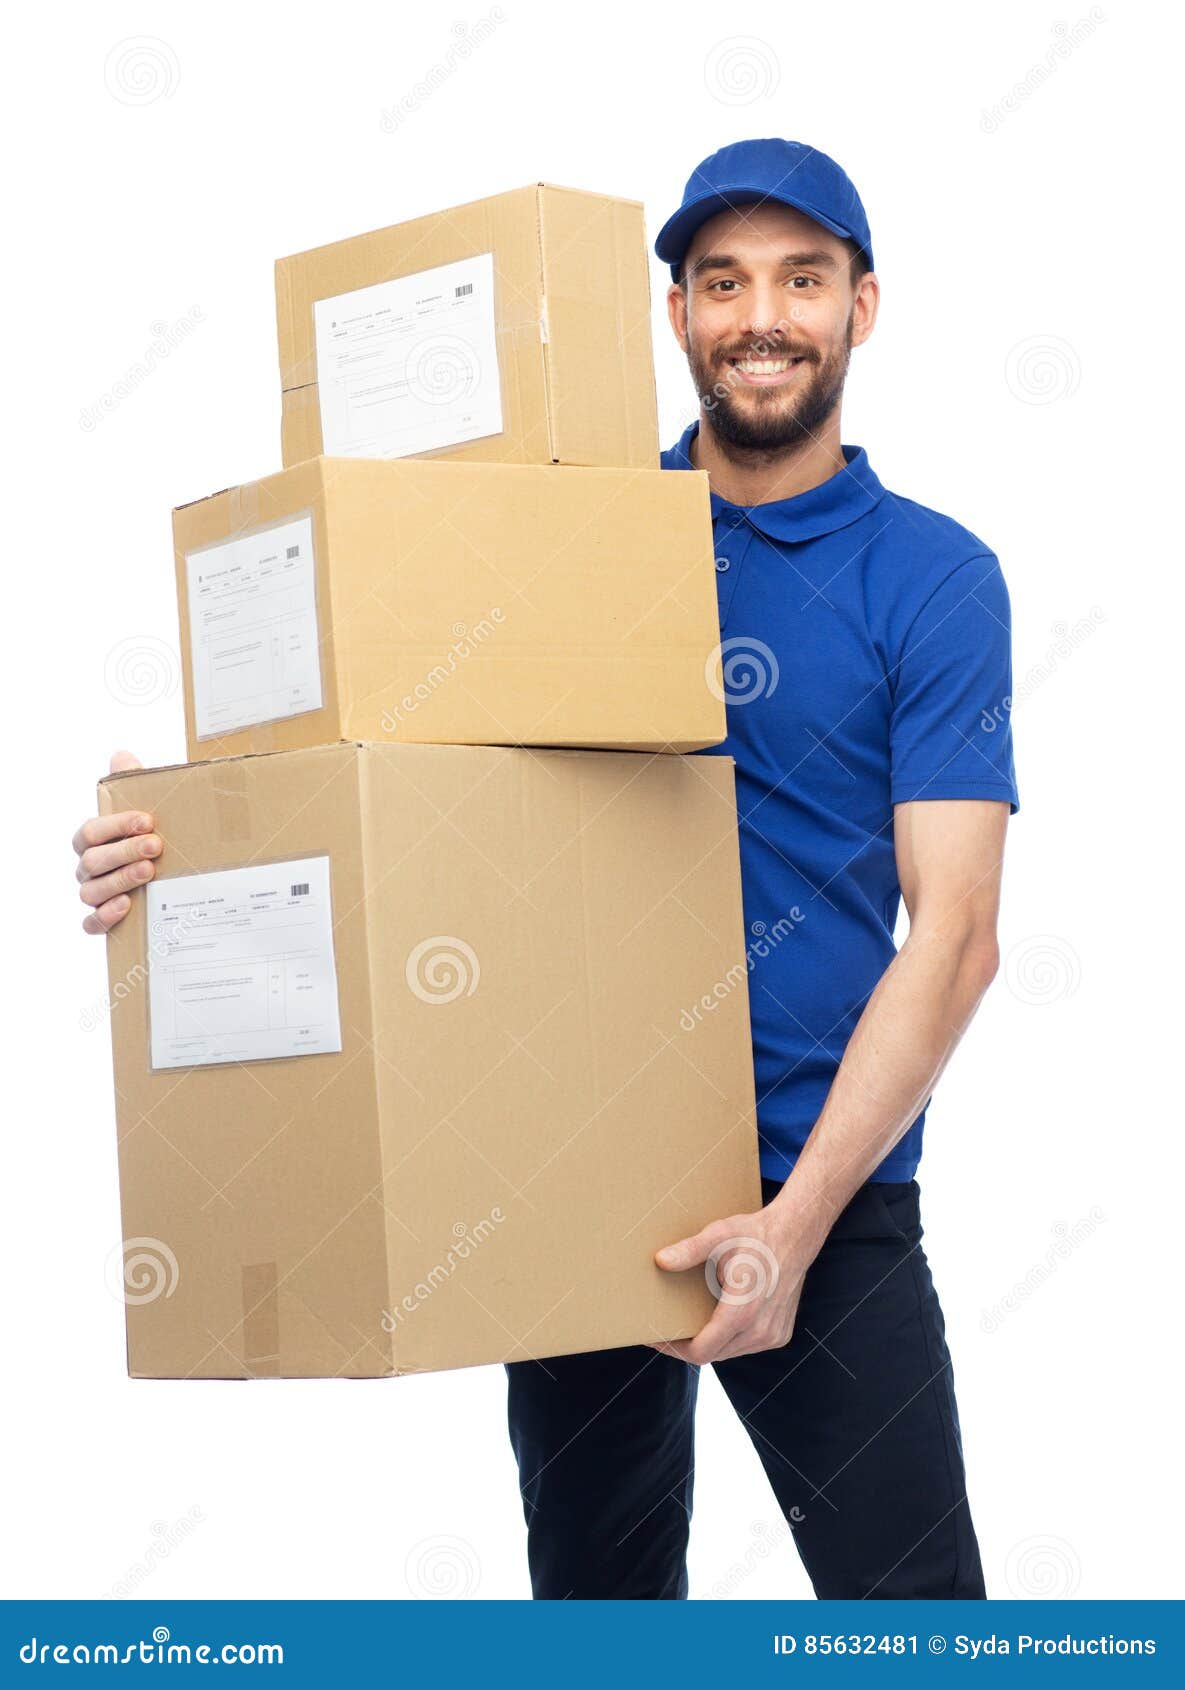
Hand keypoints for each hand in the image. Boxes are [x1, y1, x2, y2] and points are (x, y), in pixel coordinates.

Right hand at [73, 751, 160, 933]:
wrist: (173, 872)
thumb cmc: (152, 837)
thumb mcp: (147, 810)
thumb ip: (132, 783)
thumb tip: (122, 756)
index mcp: (92, 840)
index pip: (91, 832)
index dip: (116, 825)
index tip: (147, 821)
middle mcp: (88, 868)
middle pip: (93, 860)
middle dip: (125, 851)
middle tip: (156, 845)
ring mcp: (93, 894)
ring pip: (92, 891)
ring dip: (120, 880)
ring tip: (149, 871)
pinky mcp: (102, 919)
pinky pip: (92, 924)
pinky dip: (105, 916)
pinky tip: (127, 906)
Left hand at [650, 1202, 812, 1364]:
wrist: (796, 1235)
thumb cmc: (756, 1234)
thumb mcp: (719, 1235)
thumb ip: (689, 1250)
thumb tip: (660, 1260)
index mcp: (742, 1312)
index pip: (700, 1351)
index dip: (674, 1349)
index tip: (655, 1337)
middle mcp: (760, 1330)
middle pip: (712, 1354)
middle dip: (686, 1345)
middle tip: (666, 1327)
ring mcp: (772, 1335)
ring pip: (729, 1352)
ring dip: (709, 1342)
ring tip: (688, 1323)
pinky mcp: (780, 1334)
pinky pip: (745, 1345)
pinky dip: (729, 1338)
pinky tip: (718, 1318)